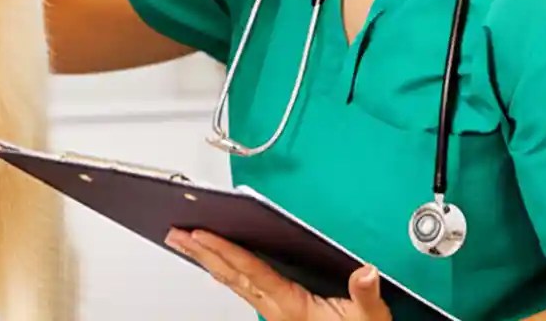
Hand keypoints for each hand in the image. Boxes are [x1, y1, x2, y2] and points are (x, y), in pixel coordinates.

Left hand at [165, 228, 391, 319]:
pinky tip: (216, 263)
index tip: (201, 233)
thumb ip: (365, 295)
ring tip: (185, 243)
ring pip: (232, 282)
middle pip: (230, 275)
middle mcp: (275, 309)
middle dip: (201, 252)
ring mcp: (272, 312)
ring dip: (207, 261)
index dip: (225, 250)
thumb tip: (366, 272)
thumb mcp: (369, 318)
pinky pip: (241, 288)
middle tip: (175, 234)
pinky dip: (224, 271)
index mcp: (291, 305)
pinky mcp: (275, 313)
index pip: (251, 271)